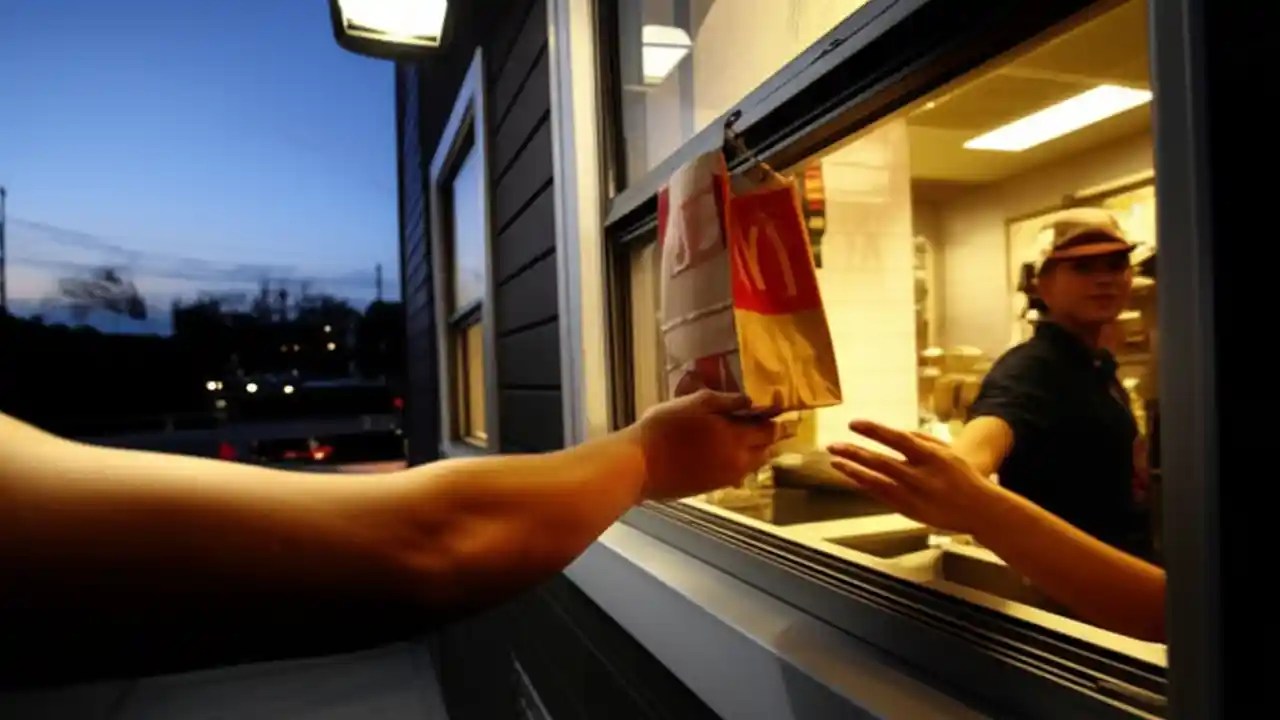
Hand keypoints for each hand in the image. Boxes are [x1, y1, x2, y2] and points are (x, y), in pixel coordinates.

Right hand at [628, 390, 780, 499]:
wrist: (640, 466)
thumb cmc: (665, 428)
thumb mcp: (695, 403)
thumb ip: (726, 401)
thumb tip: (750, 401)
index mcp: (737, 438)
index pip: (770, 431)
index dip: (776, 420)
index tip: (778, 411)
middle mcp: (738, 461)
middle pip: (765, 450)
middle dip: (768, 437)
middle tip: (763, 423)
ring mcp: (726, 477)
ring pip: (752, 464)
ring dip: (754, 451)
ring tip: (745, 437)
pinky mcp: (712, 487)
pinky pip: (736, 474)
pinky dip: (738, 462)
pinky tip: (725, 452)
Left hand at [827, 420, 1002, 533]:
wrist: (980, 509)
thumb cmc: (961, 474)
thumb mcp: (945, 450)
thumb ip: (918, 439)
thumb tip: (890, 432)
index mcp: (932, 457)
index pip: (897, 439)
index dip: (874, 431)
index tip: (854, 423)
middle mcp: (921, 476)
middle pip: (881, 462)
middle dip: (854, 453)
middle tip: (833, 445)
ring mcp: (913, 496)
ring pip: (876, 482)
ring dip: (853, 471)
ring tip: (835, 462)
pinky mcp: (909, 510)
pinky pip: (881, 496)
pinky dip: (865, 486)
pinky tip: (852, 478)